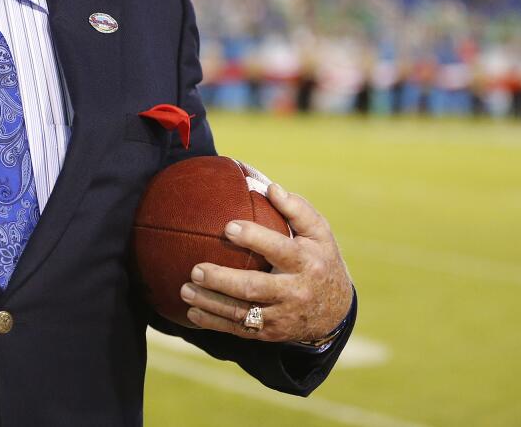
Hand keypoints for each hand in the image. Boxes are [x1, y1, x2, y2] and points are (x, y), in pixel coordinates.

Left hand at [178, 182, 352, 342]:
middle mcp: (294, 292)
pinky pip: (239, 330)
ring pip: (242, 313)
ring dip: (210, 303)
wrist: (336, 311)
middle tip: (196, 269)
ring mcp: (282, 316)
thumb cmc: (321, 260)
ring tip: (185, 290)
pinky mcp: (271, 333)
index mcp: (306, 263)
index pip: (279, 249)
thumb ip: (297, 209)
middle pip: (255, 288)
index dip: (254, 238)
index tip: (228, 227)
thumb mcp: (320, 234)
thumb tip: (270, 187)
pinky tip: (192, 313)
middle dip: (223, 280)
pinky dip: (214, 323)